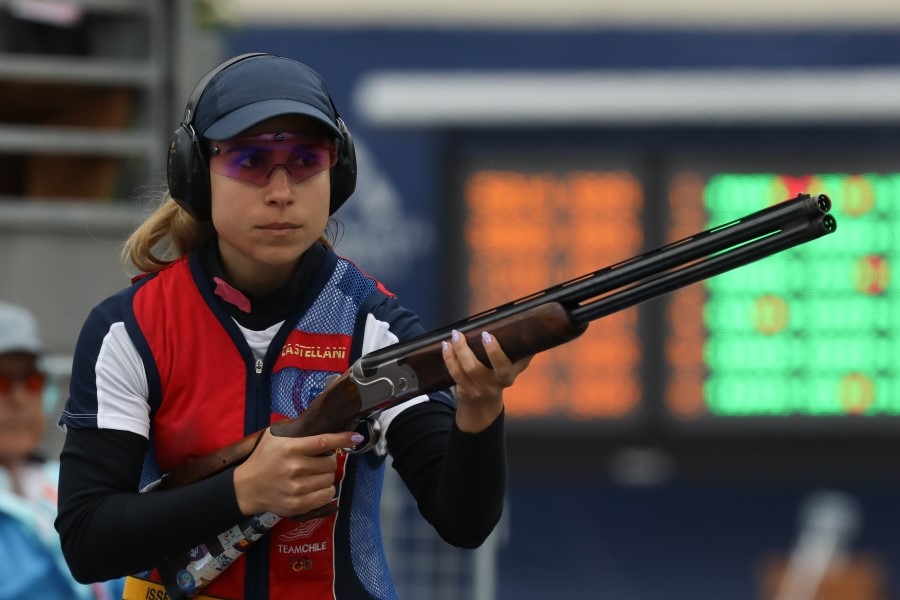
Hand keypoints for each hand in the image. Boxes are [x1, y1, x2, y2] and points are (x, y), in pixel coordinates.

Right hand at [233, 429, 361, 516]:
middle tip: (318, 462)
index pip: (324, 442)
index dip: (343, 439)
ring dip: (326, 476)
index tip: (356, 437)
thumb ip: (296, 430)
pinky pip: (326, 496)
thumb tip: (321, 423)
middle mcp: (296, 468)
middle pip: (330, 463)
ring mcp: (298, 488)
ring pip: (330, 480)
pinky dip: (325, 491)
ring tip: (314, 475)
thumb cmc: (263, 459)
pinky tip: (315, 487)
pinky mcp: (298, 504)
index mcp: (291, 448)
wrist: (247, 487)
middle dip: (328, 461)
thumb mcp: (275, 437)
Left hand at [442, 330, 531, 432]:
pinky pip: (454, 374)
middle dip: (473, 350)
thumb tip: (534, 328)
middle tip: (467, 333)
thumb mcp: (515, 367)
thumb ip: (523, 352)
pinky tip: (446, 346)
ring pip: (465, 370)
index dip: (495, 351)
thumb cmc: (500, 376)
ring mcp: (478, 389)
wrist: (484, 404)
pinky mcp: (464, 391)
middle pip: (480, 369)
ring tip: (455, 336)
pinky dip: (449, 358)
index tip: (487, 335)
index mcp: (508, 376)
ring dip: (457, 351)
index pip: (504, 366)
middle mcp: (494, 384)